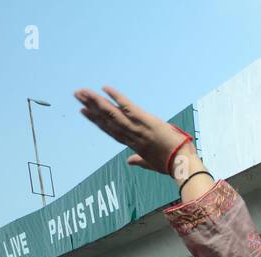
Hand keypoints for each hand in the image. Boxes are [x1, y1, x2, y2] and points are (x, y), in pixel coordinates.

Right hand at [74, 87, 193, 175]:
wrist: (182, 164)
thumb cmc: (171, 165)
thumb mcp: (153, 164)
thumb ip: (140, 161)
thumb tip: (130, 162)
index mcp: (133, 145)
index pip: (111, 130)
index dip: (97, 121)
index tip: (85, 112)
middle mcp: (131, 135)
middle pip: (107, 119)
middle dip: (91, 107)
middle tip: (77, 95)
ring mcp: (136, 128)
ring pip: (112, 113)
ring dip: (96, 101)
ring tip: (82, 92)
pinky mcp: (145, 120)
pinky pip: (127, 106)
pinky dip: (116, 97)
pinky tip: (105, 88)